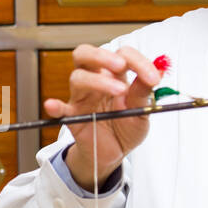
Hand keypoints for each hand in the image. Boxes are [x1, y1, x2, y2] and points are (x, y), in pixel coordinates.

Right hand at [44, 45, 162, 190]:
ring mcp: (81, 98)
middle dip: (102, 55)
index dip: (138, 62)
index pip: (121, 55)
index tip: (154, 78)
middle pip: (86, 54)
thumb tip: (155, 73)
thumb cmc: (126, 128)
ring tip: (118, 91)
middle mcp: (95, 81)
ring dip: (97, 80)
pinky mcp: (72, 117)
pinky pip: (60, 110)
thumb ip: (144, 93)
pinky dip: (55, 106)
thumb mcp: (142, 111)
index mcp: (114, 75)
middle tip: (121, 65)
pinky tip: (53, 105)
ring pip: (77, 77)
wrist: (115, 153)